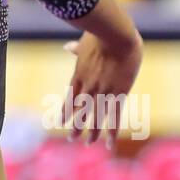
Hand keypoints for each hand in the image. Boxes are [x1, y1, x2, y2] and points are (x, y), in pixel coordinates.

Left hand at [60, 30, 142, 149]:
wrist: (115, 35)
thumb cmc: (100, 35)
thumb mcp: (85, 43)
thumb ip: (76, 49)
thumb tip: (67, 47)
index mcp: (79, 76)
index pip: (70, 98)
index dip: (66, 111)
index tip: (60, 121)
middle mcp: (88, 88)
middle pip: (81, 111)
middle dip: (76, 126)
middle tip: (71, 138)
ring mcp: (103, 92)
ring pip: (96, 118)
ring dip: (92, 132)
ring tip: (88, 144)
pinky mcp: (119, 93)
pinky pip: (114, 117)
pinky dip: (111, 132)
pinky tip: (109, 144)